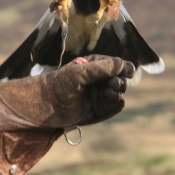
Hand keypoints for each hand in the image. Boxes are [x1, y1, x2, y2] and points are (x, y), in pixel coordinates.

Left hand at [0, 55, 134, 174]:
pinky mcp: (95, 109)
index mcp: (94, 66)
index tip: (129, 72)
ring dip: (116, 94)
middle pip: (119, 80)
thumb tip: (123, 64)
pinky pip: (111, 108)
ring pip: (116, 94)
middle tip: (113, 85)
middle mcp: (97, 80)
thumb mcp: (81, 74)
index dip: (124, 68)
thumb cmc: (59, 85)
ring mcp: (96, 95)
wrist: (45, 106)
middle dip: (119, 82)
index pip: (116, 65)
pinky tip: (116, 103)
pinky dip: (115, 106)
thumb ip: (102, 68)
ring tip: (109, 94)